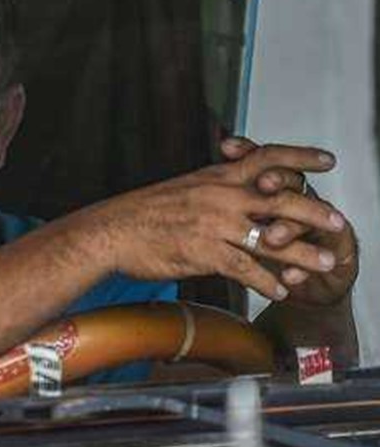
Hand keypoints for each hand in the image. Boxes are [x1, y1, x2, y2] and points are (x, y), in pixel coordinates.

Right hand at [79, 143, 345, 300]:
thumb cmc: (142, 213)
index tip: (328, 160)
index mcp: (216, 176)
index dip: (300, 156)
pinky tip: (279, 290)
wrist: (109, 230)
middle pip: (280, 198)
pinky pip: (244, 268)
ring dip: (302, 253)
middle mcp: (220, 195)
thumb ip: (214, 187)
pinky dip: (265, 281)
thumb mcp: (183, 187)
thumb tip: (236, 185)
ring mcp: (213, 224)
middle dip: (314, 211)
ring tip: (326, 264)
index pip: (267, 156)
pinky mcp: (203, 252)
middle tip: (338, 222)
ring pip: (269, 237)